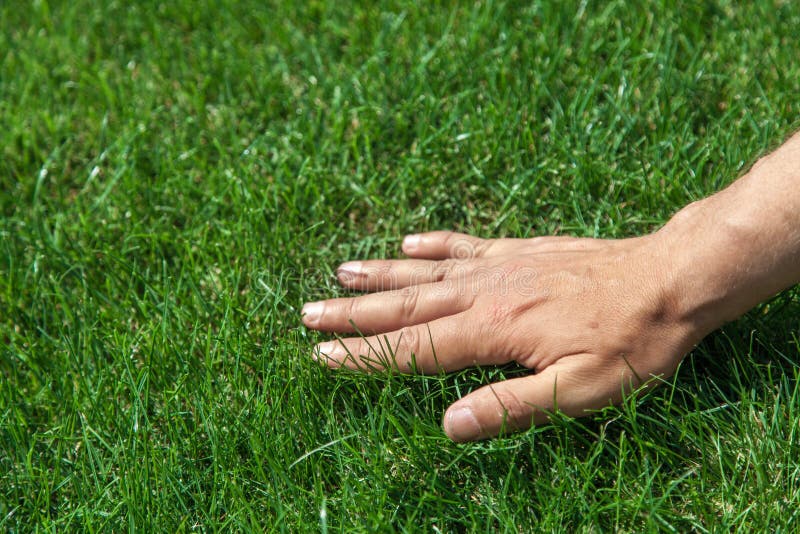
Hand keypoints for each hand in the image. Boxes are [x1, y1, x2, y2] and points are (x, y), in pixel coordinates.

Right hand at [302, 230, 706, 440]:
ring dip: (379, 276)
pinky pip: (465, 245)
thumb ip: (511, 406)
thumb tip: (450, 425)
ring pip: (425, 272)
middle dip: (354, 312)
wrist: (668, 278)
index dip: (365, 353)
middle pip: (405, 305)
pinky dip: (432, 245)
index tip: (322, 351)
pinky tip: (408, 243)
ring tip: (340, 272)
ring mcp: (500, 266)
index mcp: (493, 330)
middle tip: (307, 311)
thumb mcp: (580, 390)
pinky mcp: (519, 250)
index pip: (414, 347)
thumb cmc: (629, 342)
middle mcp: (485, 292)